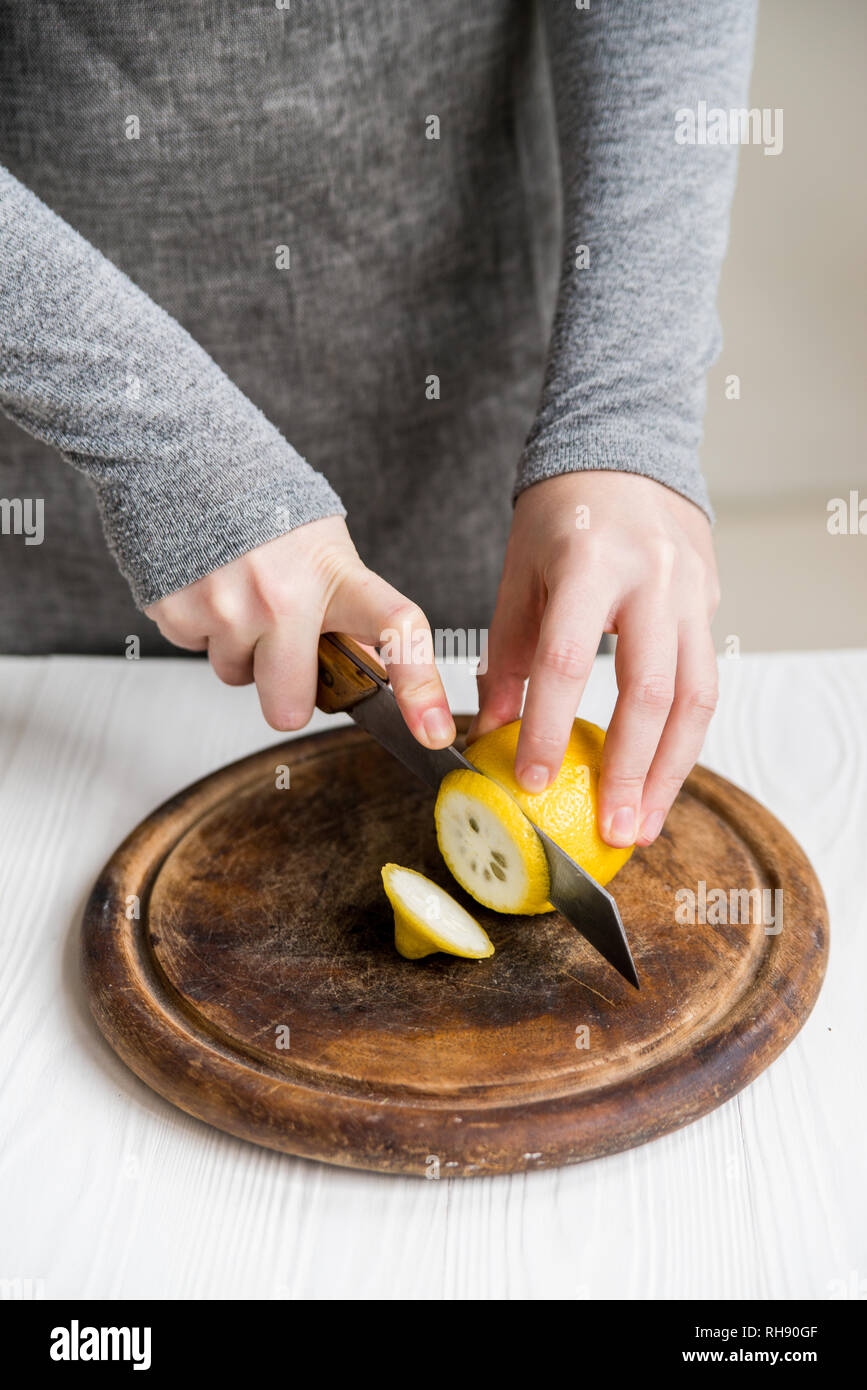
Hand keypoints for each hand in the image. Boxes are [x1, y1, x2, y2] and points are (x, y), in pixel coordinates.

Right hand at [145, 516, 455, 747]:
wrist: (186, 455)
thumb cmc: (265, 506)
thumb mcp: (326, 549)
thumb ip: (348, 609)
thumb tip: (371, 670)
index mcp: (336, 576)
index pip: (396, 631)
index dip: (419, 687)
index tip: (433, 732)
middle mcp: (282, 597)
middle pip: (289, 706)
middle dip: (284, 690)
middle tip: (280, 645)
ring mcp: (225, 607)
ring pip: (236, 676)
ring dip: (239, 647)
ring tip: (239, 590)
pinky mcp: (177, 612)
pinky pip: (195, 650)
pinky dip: (201, 626)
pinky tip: (208, 583)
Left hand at [467, 472, 719, 847]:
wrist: (625, 455)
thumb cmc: (560, 518)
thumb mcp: (519, 578)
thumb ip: (507, 658)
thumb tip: (491, 736)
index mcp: (589, 564)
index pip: (568, 660)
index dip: (550, 727)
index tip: (534, 783)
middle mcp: (652, 579)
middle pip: (651, 691)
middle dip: (630, 770)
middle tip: (613, 829)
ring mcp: (692, 592)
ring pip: (697, 698)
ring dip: (671, 770)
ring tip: (644, 822)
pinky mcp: (712, 606)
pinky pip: (705, 684)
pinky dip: (685, 739)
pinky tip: (661, 778)